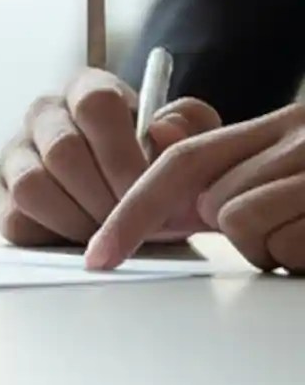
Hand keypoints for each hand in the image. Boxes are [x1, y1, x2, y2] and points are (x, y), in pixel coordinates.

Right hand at [0, 68, 221, 245]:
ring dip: (77, 217)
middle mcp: (45, 114)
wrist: (134, 205)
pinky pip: (16, 215)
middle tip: (131, 221)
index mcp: (88, 90)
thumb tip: (161, 129)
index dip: (121, 151)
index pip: (94, 104)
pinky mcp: (2, 195)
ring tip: (107, 232)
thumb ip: (190, 125)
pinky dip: (53, 234)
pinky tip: (81, 237)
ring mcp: (17, 153)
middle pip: (62, 150)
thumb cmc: (158, 167)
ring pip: (32, 184)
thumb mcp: (188, 140)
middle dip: (104, 196)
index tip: (145, 187)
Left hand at [87, 103, 304, 271]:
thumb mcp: (268, 175)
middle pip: (208, 200)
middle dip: (228, 228)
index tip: (99, 253)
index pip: (182, 160)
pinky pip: (283, 247)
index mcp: (275, 126)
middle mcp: (297, 135)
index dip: (134, 208)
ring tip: (295, 234)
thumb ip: (207, 160)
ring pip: (239, 222)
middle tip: (272, 226)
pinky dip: (293, 258)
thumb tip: (157, 130)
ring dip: (263, 246)